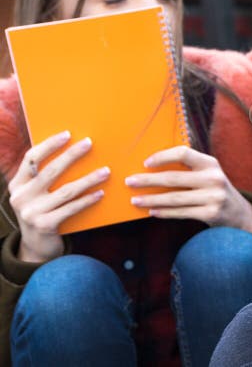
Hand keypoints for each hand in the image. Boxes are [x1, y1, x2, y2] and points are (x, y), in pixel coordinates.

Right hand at [8, 131, 106, 262]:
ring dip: (88, 179)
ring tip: (106, 171)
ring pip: (66, 190)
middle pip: (50, 171)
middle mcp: (21, 197)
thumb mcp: (35, 194)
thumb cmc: (41, 211)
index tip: (68, 134)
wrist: (36, 247)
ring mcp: (31, 212)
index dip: (49, 145)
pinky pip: (71, 208)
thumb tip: (72, 150)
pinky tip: (101, 193)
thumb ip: (44, 177)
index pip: (31, 158)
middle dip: (71, 155)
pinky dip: (88, 200)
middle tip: (89, 143)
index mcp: (17, 184)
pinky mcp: (45, 225)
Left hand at [126, 146, 251, 233]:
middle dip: (148, 180)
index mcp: (210, 163)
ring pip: (174, 198)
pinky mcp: (211, 214)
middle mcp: (213, 178)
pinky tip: (152, 212)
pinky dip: (164, 212)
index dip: (163, 156)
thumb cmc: (215, 190)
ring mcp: (213, 197)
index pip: (183, 153)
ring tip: (136, 200)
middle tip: (130, 182)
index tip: (145, 163)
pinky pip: (181, 212)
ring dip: (151, 199)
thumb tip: (151, 169)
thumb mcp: (209, 174)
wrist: (240, 214)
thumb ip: (189, 169)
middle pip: (173, 178)